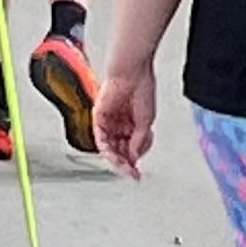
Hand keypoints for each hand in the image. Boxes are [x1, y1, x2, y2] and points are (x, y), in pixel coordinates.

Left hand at [96, 59, 157, 178]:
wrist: (132, 71)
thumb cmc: (142, 88)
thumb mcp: (146, 121)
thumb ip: (139, 140)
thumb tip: (133, 156)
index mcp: (131, 123)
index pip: (129, 148)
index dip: (133, 162)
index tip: (137, 174)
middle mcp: (119, 123)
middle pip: (119, 149)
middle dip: (126, 163)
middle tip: (132, 173)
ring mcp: (109, 120)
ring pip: (109, 146)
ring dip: (117, 158)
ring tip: (125, 166)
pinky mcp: (99, 115)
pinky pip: (99, 137)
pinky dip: (107, 148)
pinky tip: (116, 155)